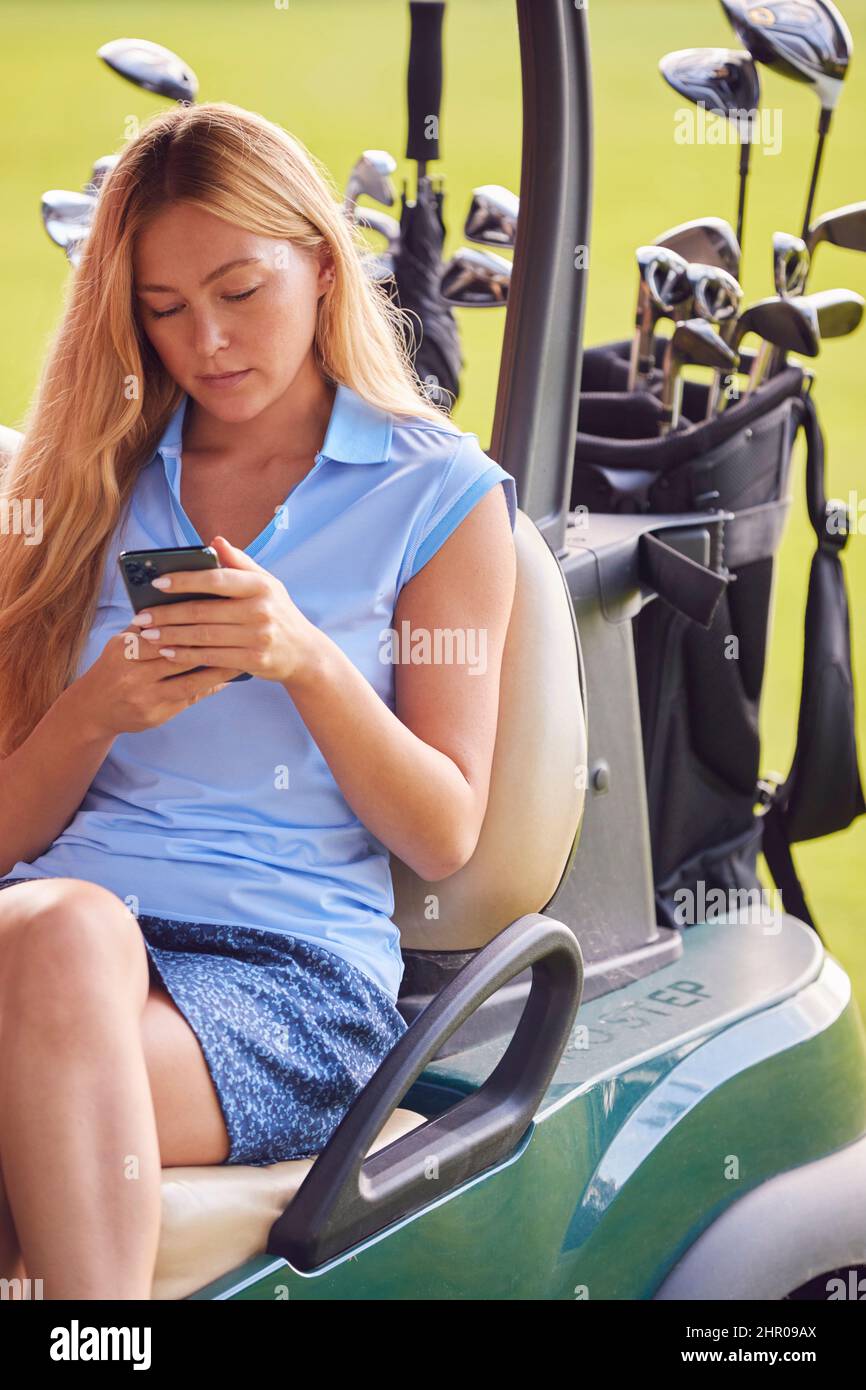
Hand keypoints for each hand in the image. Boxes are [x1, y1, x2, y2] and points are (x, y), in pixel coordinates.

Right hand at [73, 627, 243, 739]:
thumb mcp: (120, 643)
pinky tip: (227, 680)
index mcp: (124, 649)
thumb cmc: (113, 668)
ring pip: (188, 681)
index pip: (161, 632)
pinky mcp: (155, 715)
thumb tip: (179, 603)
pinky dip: (210, 688)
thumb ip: (146, 627)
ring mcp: (145, 697)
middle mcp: (133, 674)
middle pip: (178, 656)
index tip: (215, 613)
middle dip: (208, 645)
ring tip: (239, 658)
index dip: (188, 624)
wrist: (92, 709)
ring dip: (216, 670)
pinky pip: (189, 699)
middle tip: (237, 634)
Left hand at [127, 535, 319, 684]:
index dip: (184, 580)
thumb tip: (214, 541)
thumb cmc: (278, 612)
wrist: (304, 653)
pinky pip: (211, 657)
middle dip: (167, 614)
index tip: (156, 583)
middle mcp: (260, 610)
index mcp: (261, 585)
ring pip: (203, 636)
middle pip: (203, 611)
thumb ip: (240, 562)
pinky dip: (186, 655)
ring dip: (171, 636)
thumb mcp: (267, 584)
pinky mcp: (254, 660)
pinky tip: (168, 652)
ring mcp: (258, 637)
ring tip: (147, 635)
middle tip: (141, 617)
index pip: (216, 579)